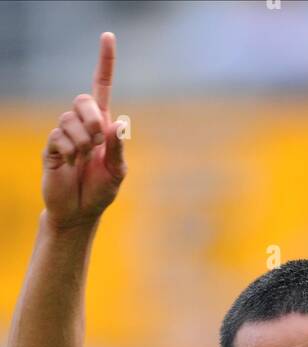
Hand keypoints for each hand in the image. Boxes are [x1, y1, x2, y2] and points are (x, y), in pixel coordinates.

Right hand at [41, 31, 126, 230]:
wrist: (79, 213)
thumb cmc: (100, 191)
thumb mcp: (117, 172)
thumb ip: (118, 148)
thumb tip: (118, 124)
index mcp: (101, 125)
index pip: (101, 86)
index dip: (105, 62)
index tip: (108, 36)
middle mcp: (81, 124)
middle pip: (82, 99)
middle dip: (92, 117)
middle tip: (97, 139)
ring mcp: (64, 134)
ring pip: (70, 120)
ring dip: (82, 140)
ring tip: (84, 159)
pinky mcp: (51, 148)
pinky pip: (59, 137)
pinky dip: (69, 151)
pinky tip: (71, 163)